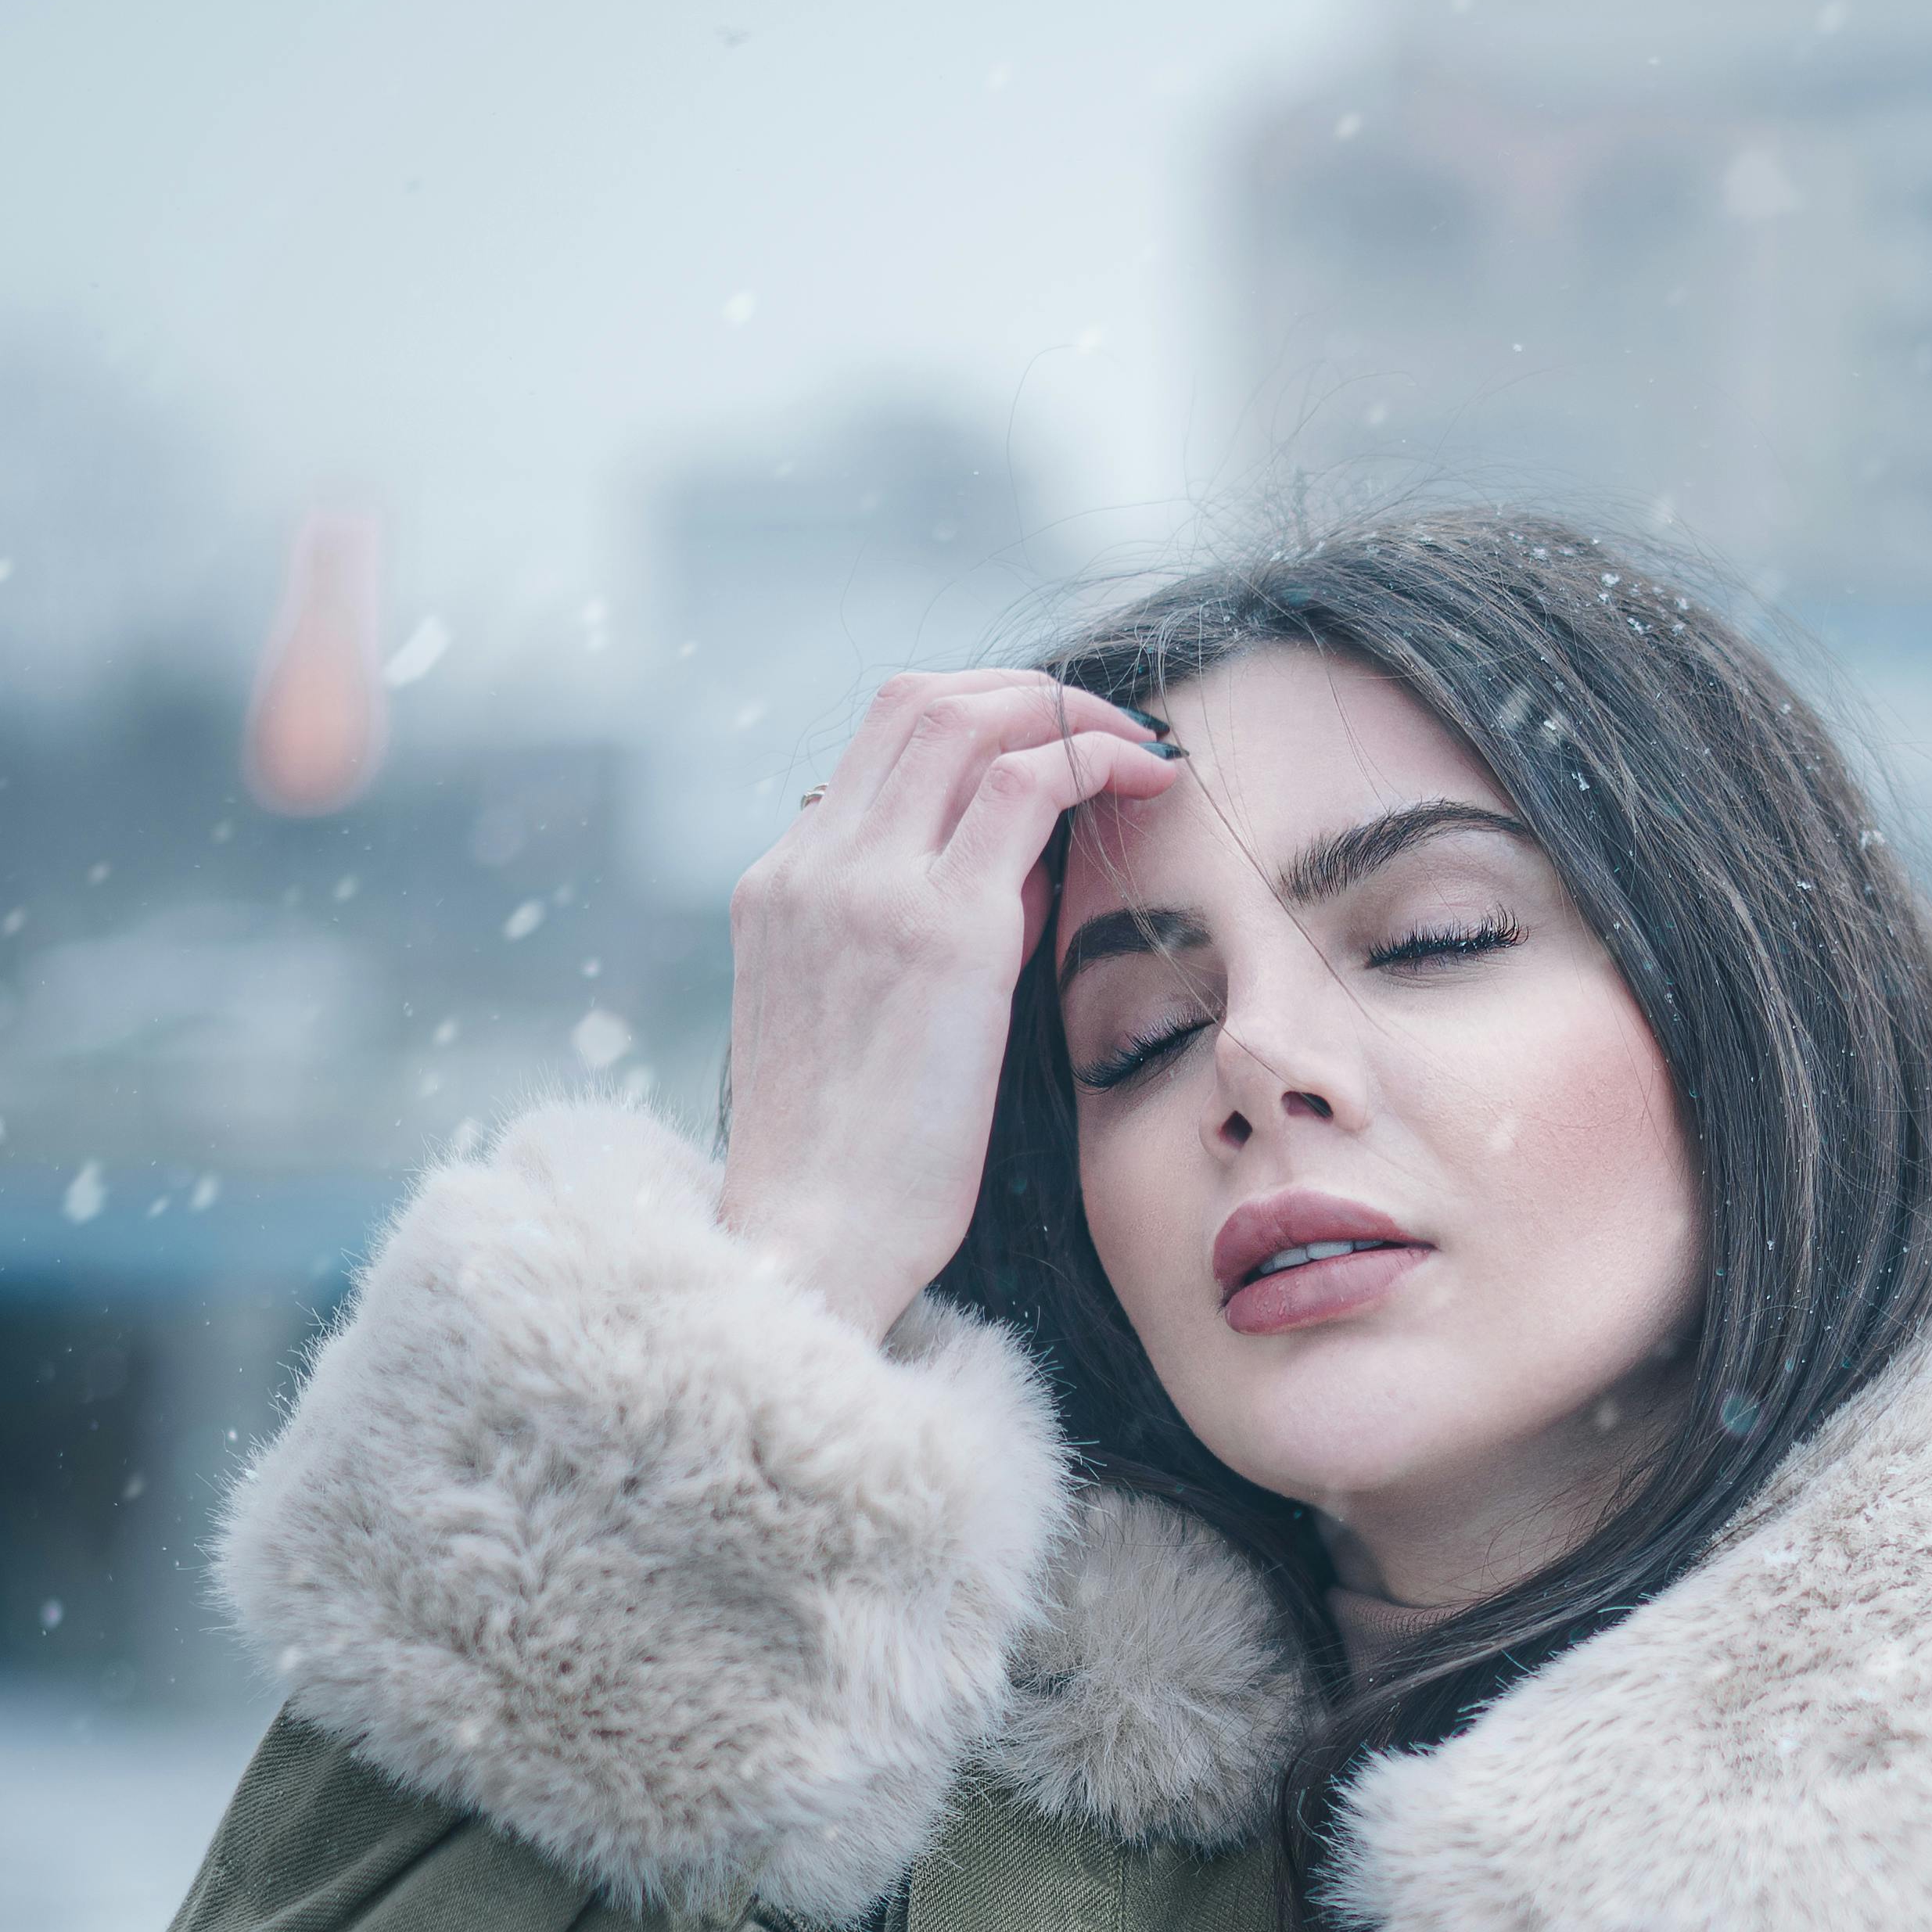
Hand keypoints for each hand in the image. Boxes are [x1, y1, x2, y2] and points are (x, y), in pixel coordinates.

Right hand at [718, 669, 1176, 1336]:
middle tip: (1108, 725)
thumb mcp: (866, 1021)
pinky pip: (1025, 784)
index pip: (878, 744)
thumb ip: (929, 928)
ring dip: (1068, 711)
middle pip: (918, 701)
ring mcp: (870, 888)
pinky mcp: (941, 932)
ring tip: (1140, 746)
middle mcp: (814, 866)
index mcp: (781, 885)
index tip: (1051, 750)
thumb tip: (1032, 861)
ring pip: (968, 718)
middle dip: (1025, 692)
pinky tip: (1149, 776)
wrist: (814, 1239)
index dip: (978, 720)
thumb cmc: (856, 1165)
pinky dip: (1092, 754)